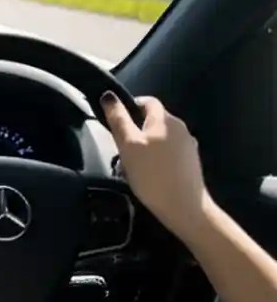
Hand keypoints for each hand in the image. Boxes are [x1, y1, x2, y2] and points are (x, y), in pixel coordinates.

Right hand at [100, 92, 212, 241]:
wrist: (184, 205)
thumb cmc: (151, 174)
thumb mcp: (127, 145)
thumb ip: (118, 119)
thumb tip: (108, 95)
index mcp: (164, 118)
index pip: (147, 101)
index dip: (129, 107)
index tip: (116, 124)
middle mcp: (179, 126)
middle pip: (154, 119)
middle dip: (138, 129)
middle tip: (122, 149)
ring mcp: (188, 144)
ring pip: (162, 136)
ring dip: (148, 144)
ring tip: (135, 164)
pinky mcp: (192, 160)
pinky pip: (170, 151)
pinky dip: (159, 156)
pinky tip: (152, 174)